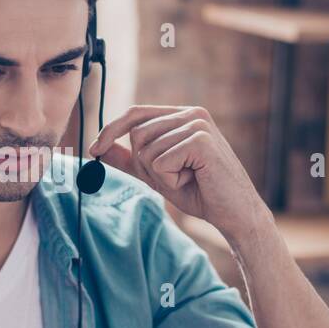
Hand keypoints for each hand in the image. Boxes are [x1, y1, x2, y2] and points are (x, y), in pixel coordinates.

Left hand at [88, 103, 268, 246]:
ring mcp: (197, 124)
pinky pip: (160, 162)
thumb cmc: (199, 193)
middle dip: (145, 165)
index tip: (94, 150)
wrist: (234, 213)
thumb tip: (101, 147)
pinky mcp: (201, 140)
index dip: (111, 130)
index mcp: (183, 115)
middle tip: (176, 178)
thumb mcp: (157, 174)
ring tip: (187, 179)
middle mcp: (191, 114)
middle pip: (137, 134)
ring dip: (160, 175)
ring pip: (146, 150)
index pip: (136, 114)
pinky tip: (193, 181)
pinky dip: (170, 180)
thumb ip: (131, 159)